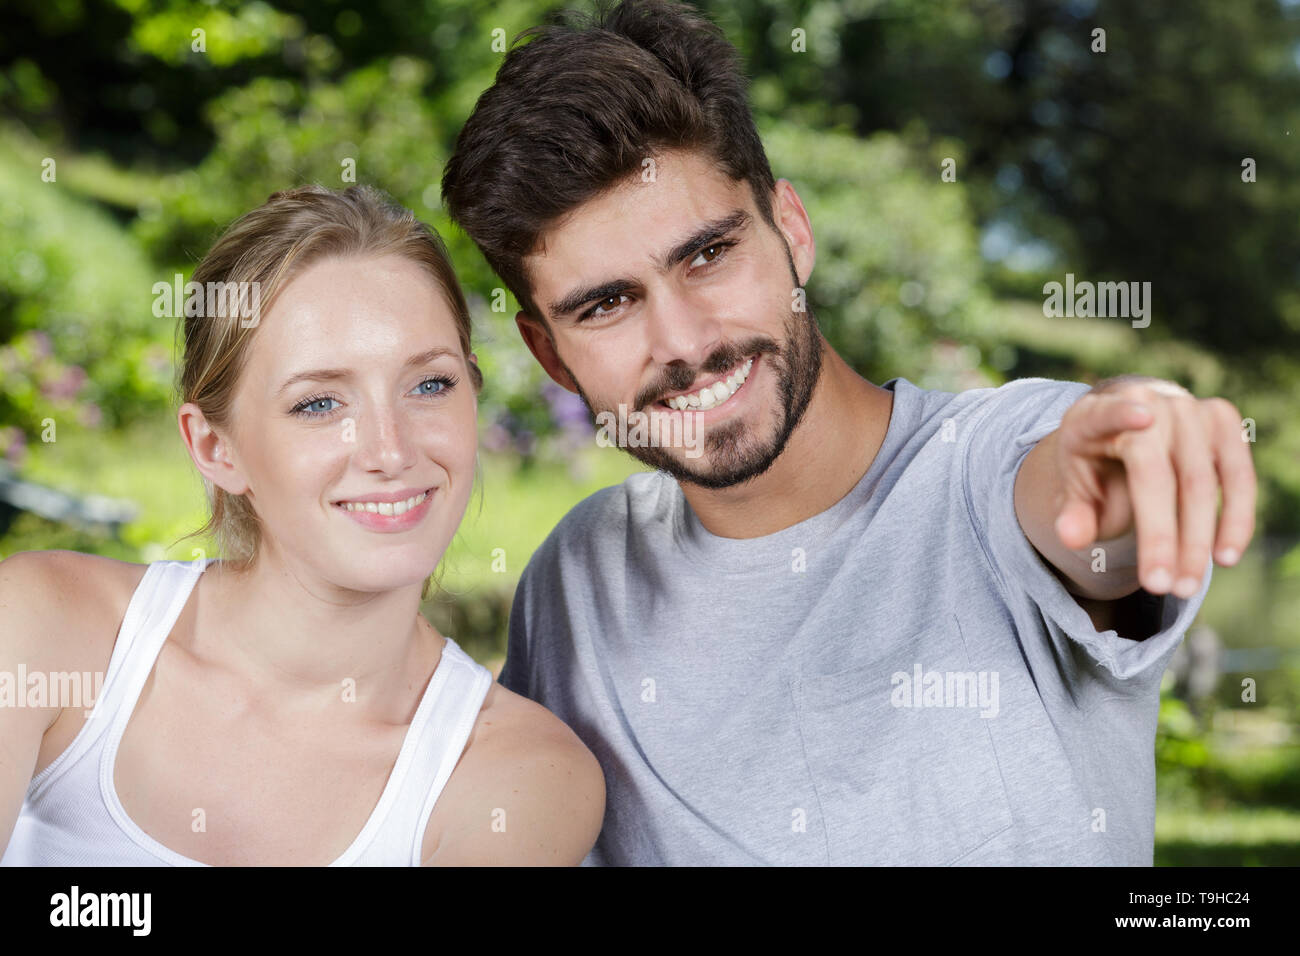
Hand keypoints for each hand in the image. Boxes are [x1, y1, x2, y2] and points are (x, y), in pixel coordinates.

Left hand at [1051, 377, 1256, 597]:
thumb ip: (1072, 513)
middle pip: (1158, 473)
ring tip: (1185, 587)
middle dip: (1161, 536)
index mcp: (1093, 415)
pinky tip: (1224, 557)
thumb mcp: (1074, 485)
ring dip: (1197, 540)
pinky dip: (1234, 520)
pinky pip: (1237, 477)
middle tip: (1159, 588)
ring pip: (1202, 482)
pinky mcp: (1223, 421)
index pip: (1106, 413)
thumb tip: (1071, 538)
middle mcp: (1146, 401)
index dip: (1122, 414)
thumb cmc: (1096, 464)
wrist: (1132, 426)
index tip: (1142, 416)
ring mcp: (1188, 409)